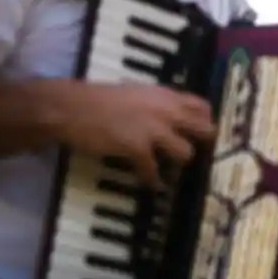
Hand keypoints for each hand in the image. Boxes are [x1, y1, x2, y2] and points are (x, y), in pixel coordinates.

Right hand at [54, 81, 214, 189]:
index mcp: (166, 95)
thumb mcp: (138, 93)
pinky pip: (154, 171)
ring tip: (170, 168)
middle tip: (195, 154)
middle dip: (203, 145)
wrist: (72, 107)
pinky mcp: (138, 148)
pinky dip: (153, 181)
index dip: (206, 121)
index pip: (203, 107)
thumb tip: (173, 115)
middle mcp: (167, 111)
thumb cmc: (100, 98)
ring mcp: (154, 130)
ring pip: (186, 153)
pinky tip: (152, 186)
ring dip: (178, 163)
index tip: (202, 133)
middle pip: (204, 131)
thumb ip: (159, 103)